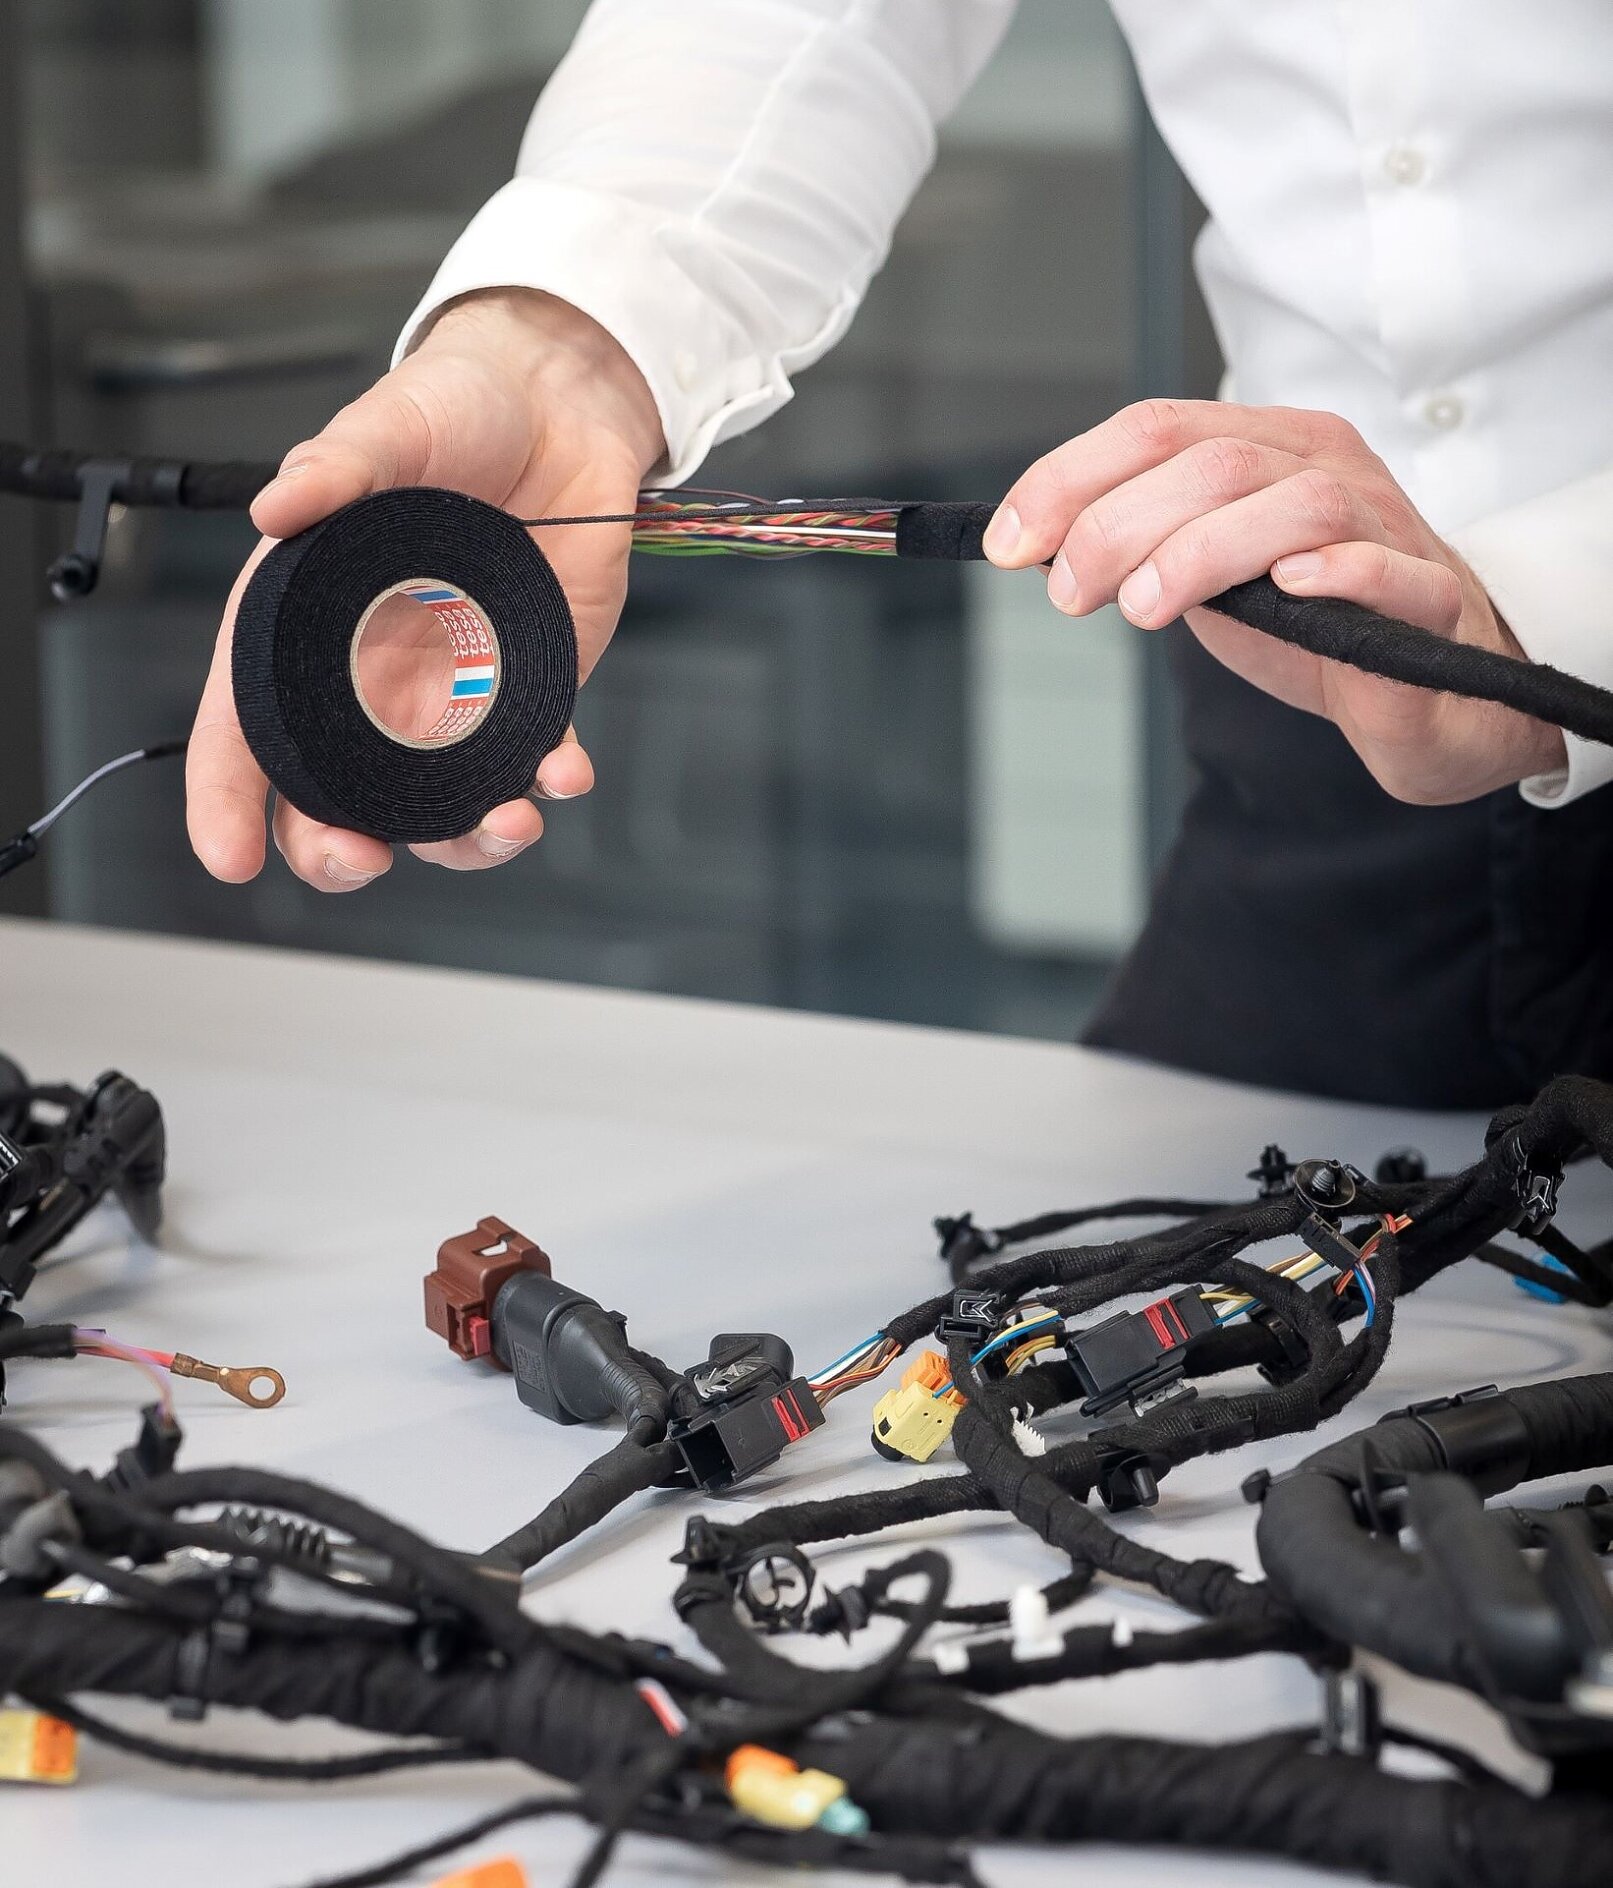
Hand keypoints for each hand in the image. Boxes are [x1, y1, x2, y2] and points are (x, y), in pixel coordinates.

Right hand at [187, 289, 665, 887]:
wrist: (558, 407)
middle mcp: (372, 678)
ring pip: (440, 806)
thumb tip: (281, 506)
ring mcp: (451, 695)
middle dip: (340, 850)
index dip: (229, 797)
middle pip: (336, 796)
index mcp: (307, 626)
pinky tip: (565, 773)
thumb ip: (335, 469)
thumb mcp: (385, 426)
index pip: (247, 726)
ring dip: (466, 840)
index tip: (231, 853)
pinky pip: (533, 762)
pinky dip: (551, 783)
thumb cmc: (453, 413)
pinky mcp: (528, 691)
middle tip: (363, 857)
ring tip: (502, 824)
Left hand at [983, 399, 1565, 803]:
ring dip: (1202, 550)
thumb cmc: (1313, 626)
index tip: (1006, 544)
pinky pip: (1390, 568)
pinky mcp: (1430, 600)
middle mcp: (1326, 469)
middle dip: (1118, 524)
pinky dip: (1338, 570)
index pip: (1156, 429)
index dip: (1069, 478)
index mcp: (1266, 449)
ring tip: (1144, 606)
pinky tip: (1288, 587)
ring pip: (1295, 504)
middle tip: (1070, 596)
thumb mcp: (1204, 578)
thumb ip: (1139, 550)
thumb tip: (1039, 550)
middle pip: (1213, 462)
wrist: (1428, 699)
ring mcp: (1386, 529)